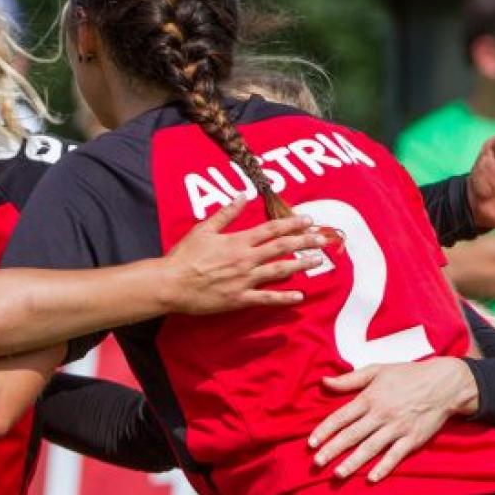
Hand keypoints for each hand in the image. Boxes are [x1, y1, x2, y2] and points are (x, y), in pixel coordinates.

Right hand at [162, 198, 335, 314]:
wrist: (171, 284)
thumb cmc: (184, 256)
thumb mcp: (203, 229)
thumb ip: (226, 213)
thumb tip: (242, 196)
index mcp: (238, 241)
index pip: (272, 228)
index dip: (292, 223)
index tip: (309, 219)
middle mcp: (246, 259)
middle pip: (282, 247)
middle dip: (305, 241)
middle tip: (324, 238)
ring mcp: (245, 280)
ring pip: (280, 270)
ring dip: (301, 264)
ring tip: (318, 260)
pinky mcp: (240, 298)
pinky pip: (267, 298)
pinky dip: (284, 297)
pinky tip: (300, 296)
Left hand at [308, 358, 479, 481]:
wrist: (445, 383)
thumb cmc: (408, 375)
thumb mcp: (377, 370)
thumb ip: (350, 379)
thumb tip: (324, 381)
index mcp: (370, 398)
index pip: (341, 417)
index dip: (324, 431)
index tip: (310, 443)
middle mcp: (381, 414)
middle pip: (352, 435)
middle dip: (333, 450)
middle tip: (317, 463)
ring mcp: (398, 428)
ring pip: (371, 448)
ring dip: (354, 462)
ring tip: (338, 474)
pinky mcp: (413, 438)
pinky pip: (396, 455)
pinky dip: (384, 467)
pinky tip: (371, 478)